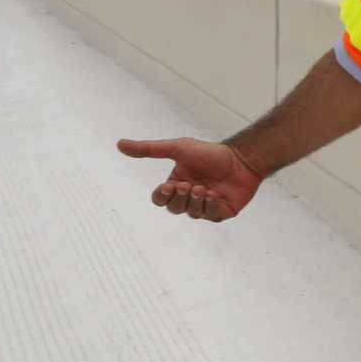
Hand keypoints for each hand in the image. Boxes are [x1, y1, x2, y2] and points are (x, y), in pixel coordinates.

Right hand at [116, 136, 264, 221]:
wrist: (241, 158)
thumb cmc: (210, 153)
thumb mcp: (177, 148)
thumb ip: (149, 149)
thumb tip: (119, 144)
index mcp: (177, 184)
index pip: (160, 199)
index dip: (162, 196)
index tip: (171, 185)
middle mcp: (189, 196)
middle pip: (173, 209)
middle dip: (179, 198)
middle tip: (189, 185)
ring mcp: (205, 206)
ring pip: (190, 214)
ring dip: (194, 202)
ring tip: (204, 188)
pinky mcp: (221, 212)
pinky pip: (209, 217)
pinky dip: (209, 207)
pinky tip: (214, 195)